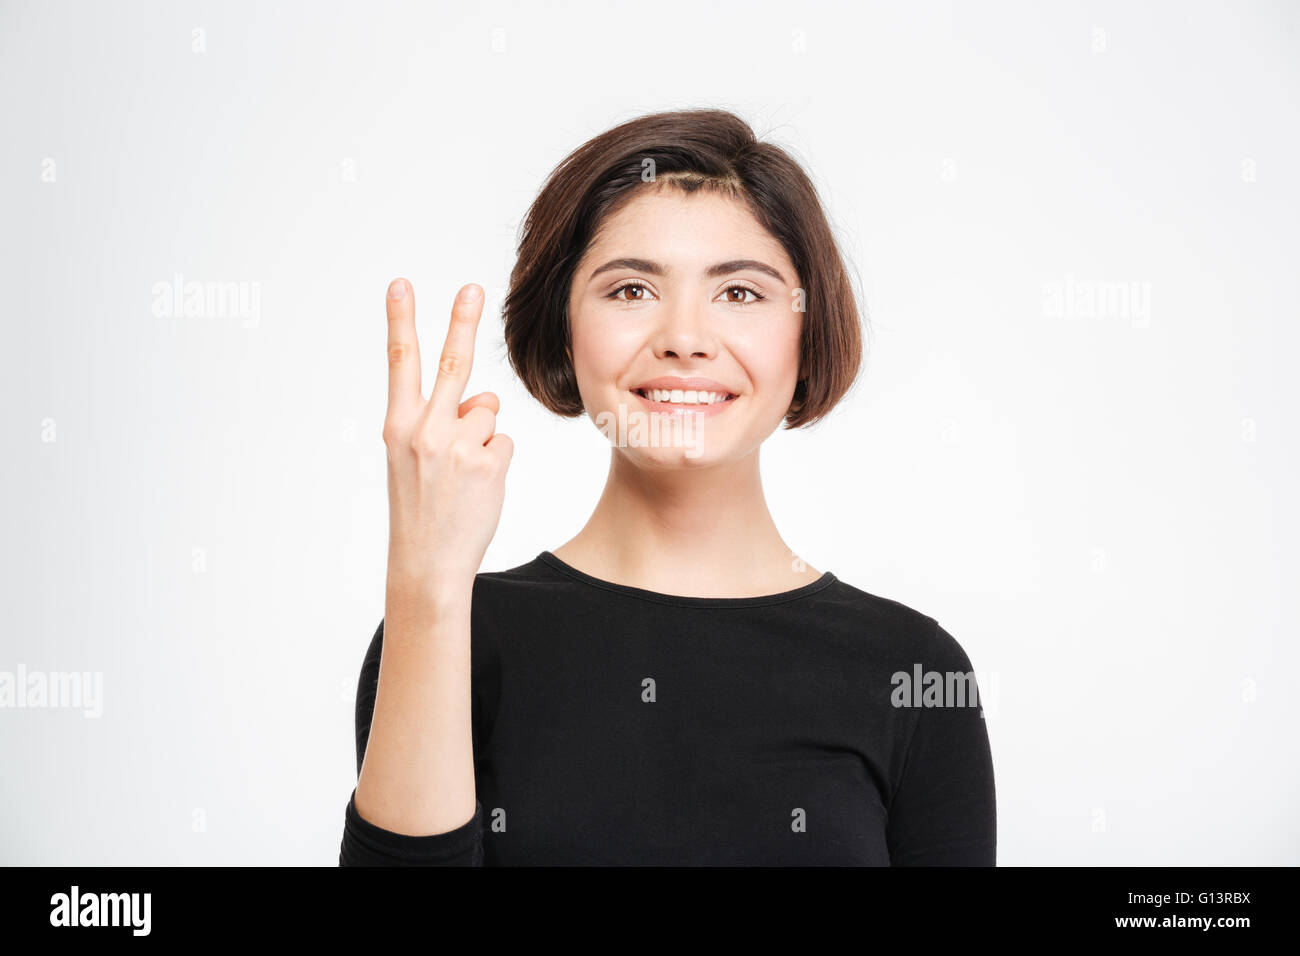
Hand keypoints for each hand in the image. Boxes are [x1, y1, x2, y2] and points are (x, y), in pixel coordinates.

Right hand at [381, 278, 512, 591]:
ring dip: (483, 436)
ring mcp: (458, 445)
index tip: (400, 284)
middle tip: (472, 287)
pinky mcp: (489, 462)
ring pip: (488, 411)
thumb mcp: (412, 459)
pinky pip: (504, 441)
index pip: (400, 362)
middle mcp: (425, 430)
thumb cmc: (421, 509)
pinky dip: (497, 460)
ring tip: (463, 475)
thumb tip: (482, 400)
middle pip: (452, 363)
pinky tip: (478, 487)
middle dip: (462, 321)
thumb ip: (441, 421)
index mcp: (398, 426)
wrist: (428, 562)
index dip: (400, 320)